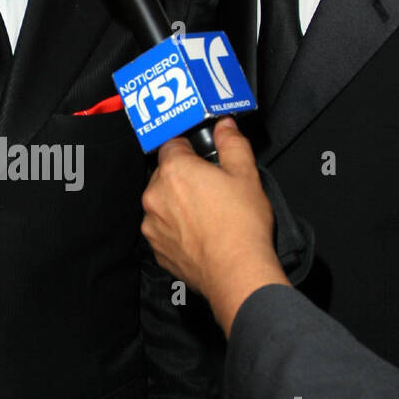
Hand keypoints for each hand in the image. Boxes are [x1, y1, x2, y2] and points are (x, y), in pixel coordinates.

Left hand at [141, 118, 287, 335]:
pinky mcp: (157, 250)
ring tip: (206, 214)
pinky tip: (199, 234)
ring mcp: (152, 225)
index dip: (189, 148)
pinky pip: (163, 230)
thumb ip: (232, 143)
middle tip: (211, 187)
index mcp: (174, 170)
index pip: (172, 145)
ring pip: (162, 204)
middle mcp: (154, 196)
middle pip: (164, 175)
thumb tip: (224, 126)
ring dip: (177, 204)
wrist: (236, 271)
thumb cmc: (241, 223)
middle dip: (183, 177)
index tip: (202, 156)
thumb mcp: (245, 174)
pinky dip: (176, 229)